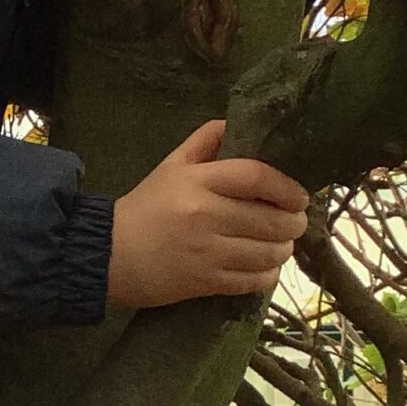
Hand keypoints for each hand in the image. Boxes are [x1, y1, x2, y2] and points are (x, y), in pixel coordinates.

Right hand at [108, 120, 309, 309]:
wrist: (108, 254)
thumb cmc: (145, 207)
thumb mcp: (170, 166)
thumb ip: (204, 142)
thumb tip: (237, 124)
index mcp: (197, 181)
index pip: (256, 176)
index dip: (287, 187)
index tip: (299, 196)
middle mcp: (204, 215)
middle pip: (270, 219)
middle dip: (294, 222)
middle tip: (296, 222)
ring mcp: (206, 251)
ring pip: (267, 252)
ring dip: (283, 249)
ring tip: (281, 245)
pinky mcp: (204, 281)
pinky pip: (252, 280)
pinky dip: (267, 274)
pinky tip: (264, 267)